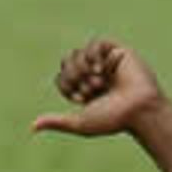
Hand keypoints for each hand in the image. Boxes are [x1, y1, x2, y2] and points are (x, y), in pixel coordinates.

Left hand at [31, 37, 164, 137]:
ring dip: (83, 68)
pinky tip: (100, 69)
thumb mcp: (80, 123)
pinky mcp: (117, 51)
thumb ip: (57, 122)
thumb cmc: (113, 120)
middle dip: (74, 76)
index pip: (62, 78)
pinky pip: (95, 43)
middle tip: (90, 90)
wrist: (138, 110)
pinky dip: (93, 55)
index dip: (67, 86)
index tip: (81, 99)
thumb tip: (32, 127)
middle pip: (67, 63)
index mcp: (85, 90)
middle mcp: (94, 74)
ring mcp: (105, 61)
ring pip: (79, 53)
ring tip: (98, 82)